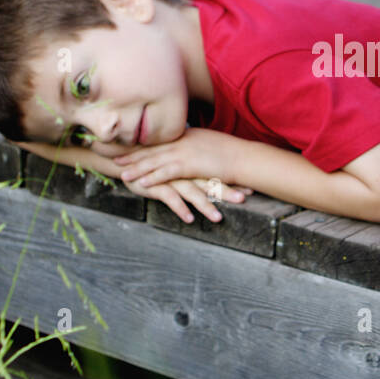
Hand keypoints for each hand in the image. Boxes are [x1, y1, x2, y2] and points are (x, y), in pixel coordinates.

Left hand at [114, 127, 233, 187]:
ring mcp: (184, 153)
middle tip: (114, 157)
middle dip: (132, 153)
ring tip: (121, 172)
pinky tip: (140, 182)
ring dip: (136, 167)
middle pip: (152, 148)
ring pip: (154, 160)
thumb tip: (190, 147)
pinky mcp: (189, 166)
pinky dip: (152, 177)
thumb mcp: (210, 143)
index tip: (127, 146)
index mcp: (186, 135)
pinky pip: (165, 172)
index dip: (141, 144)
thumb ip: (196, 144)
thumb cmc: (231, 152)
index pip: (159, 140)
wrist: (244, 157)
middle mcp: (181, 141)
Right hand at [130, 176, 253, 223]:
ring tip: (218, 218)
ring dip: (206, 205)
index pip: (216, 173)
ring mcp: (171, 178)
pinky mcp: (156, 185)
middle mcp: (185, 171)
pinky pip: (170, 198)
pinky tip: (189, 219)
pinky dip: (180, 209)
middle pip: (209, 181)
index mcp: (192, 166)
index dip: (233, 181)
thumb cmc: (156, 165)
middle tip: (243, 199)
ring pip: (192, 192)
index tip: (251, 188)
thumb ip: (195, 171)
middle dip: (226, 191)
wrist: (127, 158)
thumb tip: (215, 178)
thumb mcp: (178, 167)